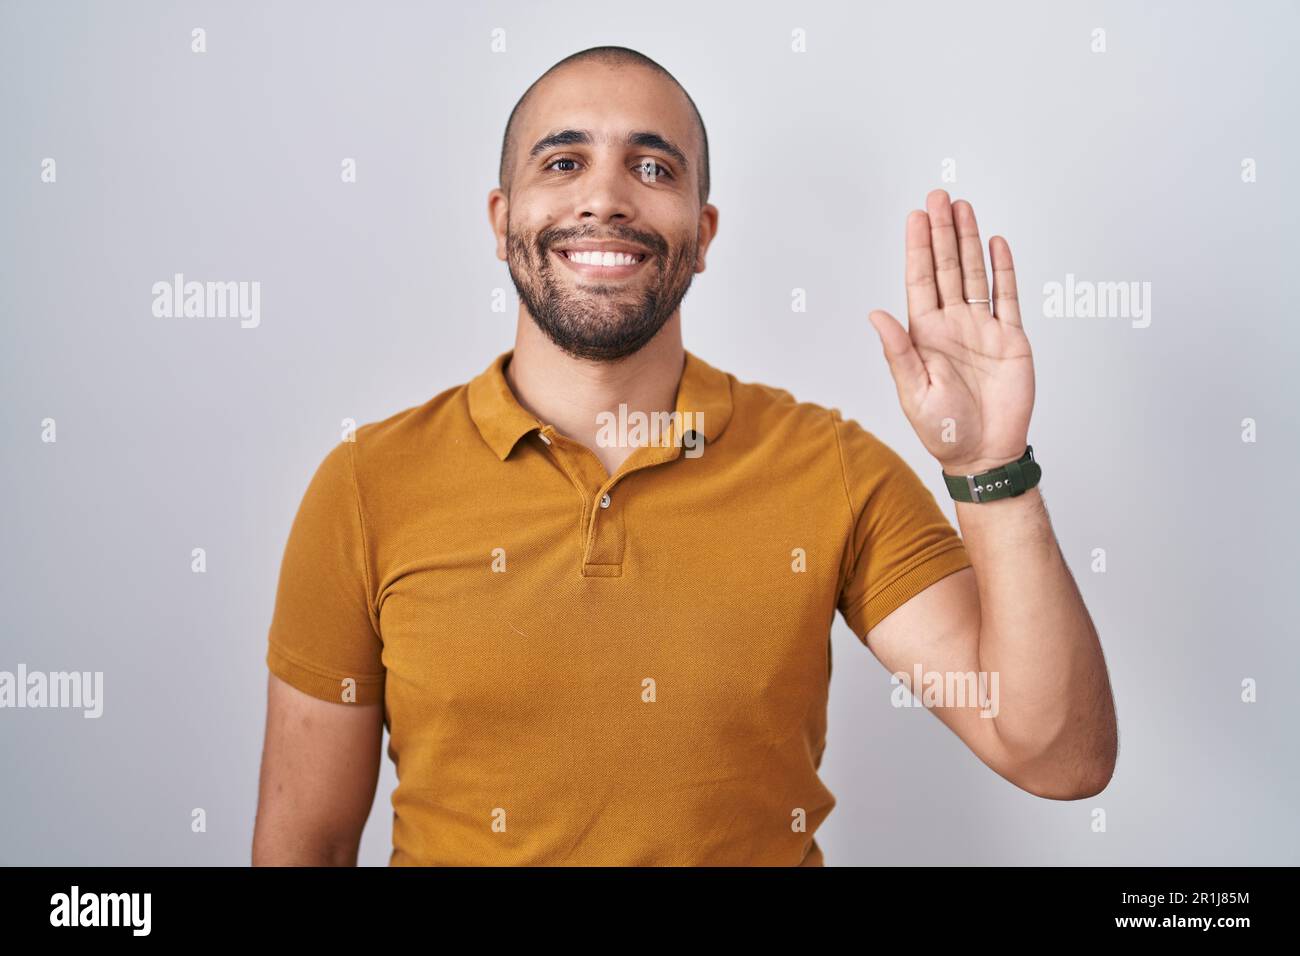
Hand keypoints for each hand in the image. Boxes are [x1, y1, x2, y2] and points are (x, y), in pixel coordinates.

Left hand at [868, 190, 1034, 474]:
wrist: (984, 454)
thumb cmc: (944, 431)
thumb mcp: (914, 393)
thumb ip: (898, 352)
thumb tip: (876, 315)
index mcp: (925, 336)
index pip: (920, 281)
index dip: (918, 248)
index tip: (916, 216)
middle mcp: (952, 326)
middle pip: (947, 268)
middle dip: (942, 232)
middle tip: (939, 196)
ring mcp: (982, 330)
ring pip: (975, 275)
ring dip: (969, 241)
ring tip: (963, 208)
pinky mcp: (1011, 339)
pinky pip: (1007, 297)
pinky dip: (1003, 269)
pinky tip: (995, 243)